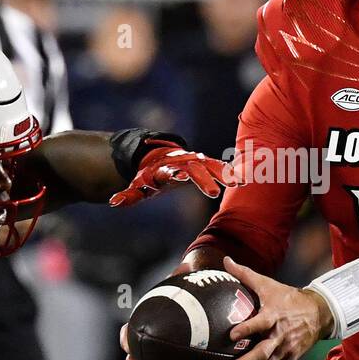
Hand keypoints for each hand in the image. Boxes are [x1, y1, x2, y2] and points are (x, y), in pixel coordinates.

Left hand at [108, 140, 232, 206]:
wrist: (159, 156)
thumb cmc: (149, 176)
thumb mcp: (139, 186)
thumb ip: (129, 196)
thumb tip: (113, 202)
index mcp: (165, 169)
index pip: (169, 172)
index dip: (174, 175)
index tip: (180, 179)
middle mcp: (182, 163)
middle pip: (193, 170)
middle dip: (203, 179)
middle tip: (214, 192)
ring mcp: (194, 162)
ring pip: (210, 166)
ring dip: (222, 173)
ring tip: (237, 181)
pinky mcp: (204, 164)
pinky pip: (219, 167)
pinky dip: (230, 171)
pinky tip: (245, 177)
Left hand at [219, 256, 333, 359]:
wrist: (319, 314)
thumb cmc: (288, 298)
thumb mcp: (269, 285)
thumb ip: (246, 274)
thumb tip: (226, 260)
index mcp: (275, 316)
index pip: (261, 323)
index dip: (248, 329)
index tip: (232, 334)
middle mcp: (281, 336)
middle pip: (262, 353)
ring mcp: (285, 351)